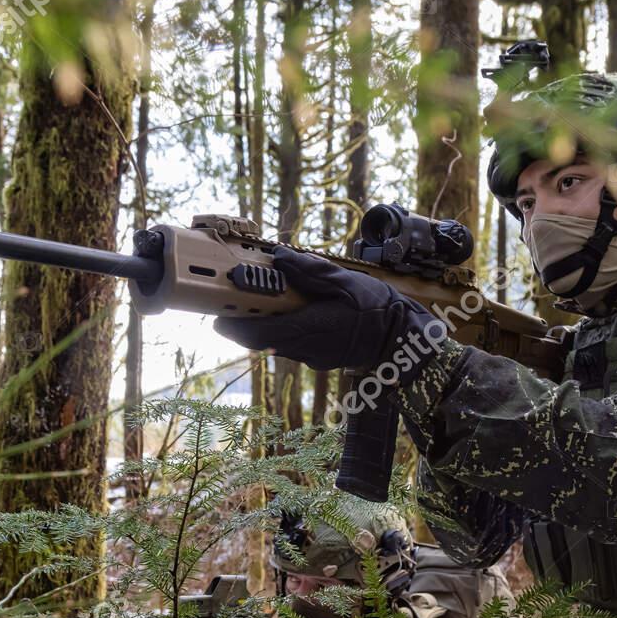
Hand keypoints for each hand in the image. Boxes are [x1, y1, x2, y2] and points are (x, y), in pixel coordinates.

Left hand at [214, 246, 442, 376]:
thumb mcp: (343, 281)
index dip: (235, 328)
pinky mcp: (319, 359)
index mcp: (308, 328)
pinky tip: (282, 315)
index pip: (260, 333)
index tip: (217, 319)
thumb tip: (279, 258)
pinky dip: (279, 332)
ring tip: (250, 308)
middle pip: (262, 341)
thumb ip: (308, 271)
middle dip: (242, 327)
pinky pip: (291, 346)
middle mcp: (306, 349)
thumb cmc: (375, 308)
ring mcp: (312, 358)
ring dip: (260, 328)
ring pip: (275, 345)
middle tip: (226, 310)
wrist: (399, 338)